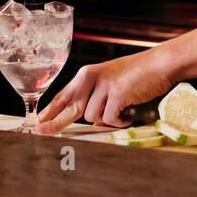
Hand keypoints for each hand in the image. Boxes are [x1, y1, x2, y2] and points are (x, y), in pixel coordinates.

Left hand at [34, 50, 174, 133]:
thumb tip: (89, 120)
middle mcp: (92, 78)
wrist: (160, 64)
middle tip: (39, 132)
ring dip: (107, 120)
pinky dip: (120, 121)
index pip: (64, 94)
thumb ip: (95, 96)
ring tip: (122, 111)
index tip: (37, 121)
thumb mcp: (109, 79)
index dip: (49, 109)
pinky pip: (110, 118)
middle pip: (70, 107)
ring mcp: (104, 86)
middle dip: (54, 123)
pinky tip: (129, 115)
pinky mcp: (117, 94)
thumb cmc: (137, 73)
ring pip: (93, 117)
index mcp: (87, 74)